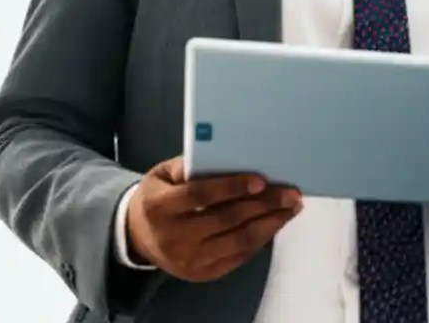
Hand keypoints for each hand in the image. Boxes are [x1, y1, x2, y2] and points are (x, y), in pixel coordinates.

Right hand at [125, 156, 302, 281]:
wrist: (138, 237)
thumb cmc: (158, 197)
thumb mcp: (163, 175)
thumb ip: (189, 165)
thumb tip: (226, 155)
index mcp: (160, 208)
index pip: (200, 196)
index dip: (232, 187)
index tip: (261, 181)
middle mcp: (173, 238)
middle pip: (226, 220)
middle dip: (263, 205)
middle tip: (291, 193)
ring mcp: (189, 260)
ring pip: (238, 241)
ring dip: (270, 223)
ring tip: (291, 207)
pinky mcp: (203, 273)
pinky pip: (239, 256)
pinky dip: (261, 238)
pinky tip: (276, 222)